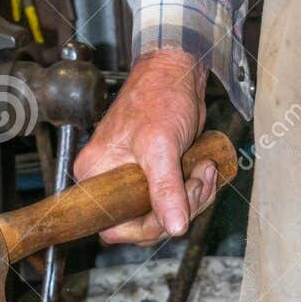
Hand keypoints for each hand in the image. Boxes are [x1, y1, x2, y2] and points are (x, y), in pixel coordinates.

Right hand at [74, 48, 214, 244]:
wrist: (176, 73)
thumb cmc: (158, 96)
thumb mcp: (160, 145)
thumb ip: (165, 189)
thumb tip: (174, 226)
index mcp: (96, 175)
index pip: (115, 227)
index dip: (146, 228)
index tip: (171, 214)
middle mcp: (110, 181)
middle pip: (143, 225)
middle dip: (178, 209)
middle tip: (196, 182)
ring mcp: (133, 181)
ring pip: (163, 215)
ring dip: (192, 199)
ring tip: (203, 170)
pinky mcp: (153, 177)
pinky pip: (174, 201)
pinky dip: (194, 192)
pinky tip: (203, 169)